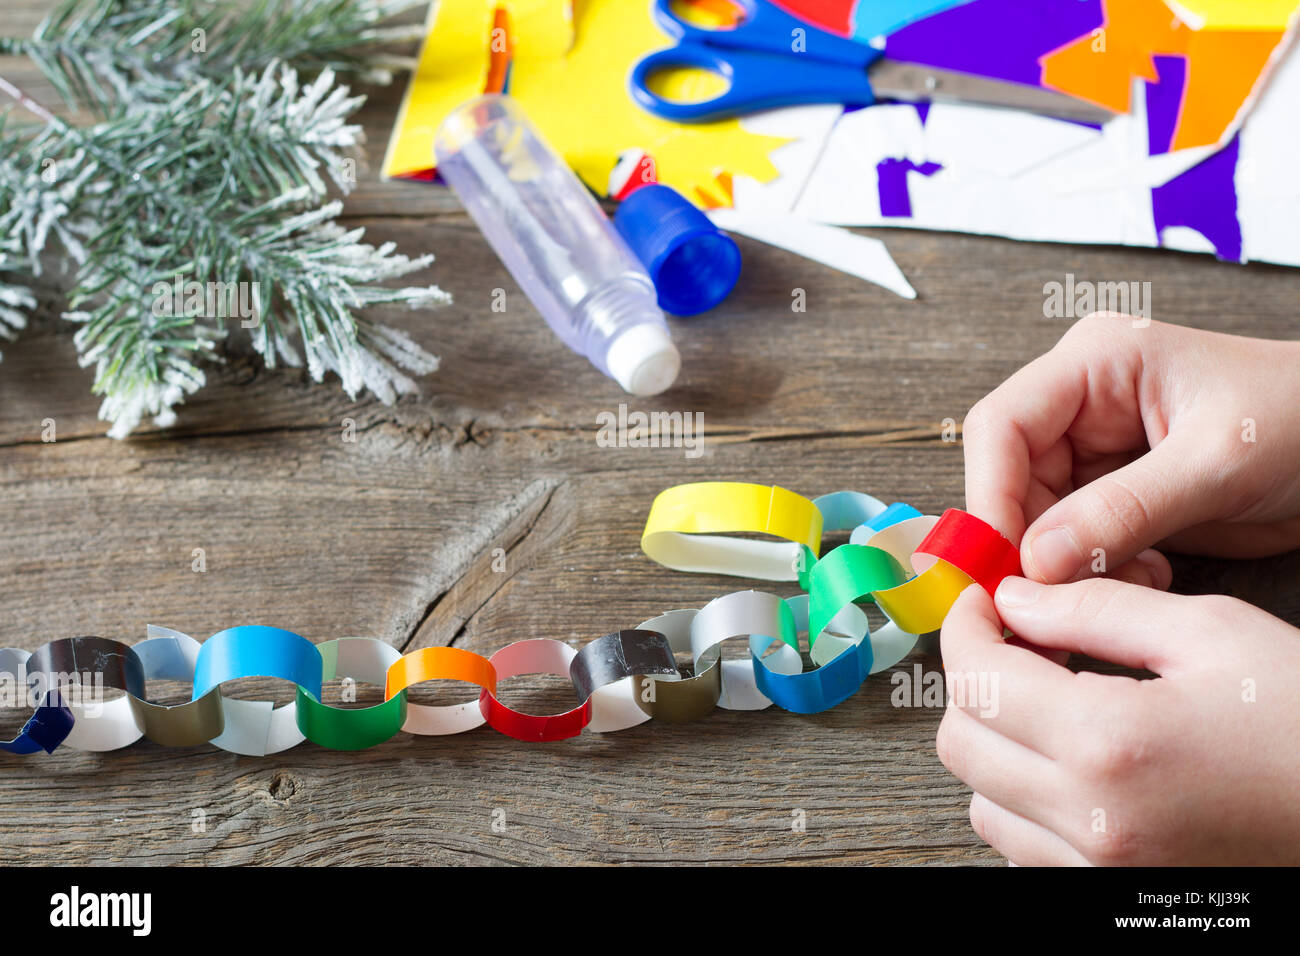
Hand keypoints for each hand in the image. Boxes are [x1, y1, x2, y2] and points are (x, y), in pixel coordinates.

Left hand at [937, 577, 1299, 864]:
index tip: (980, 601)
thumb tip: (1014, 597)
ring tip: (1047, 703)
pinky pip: (1022, 845)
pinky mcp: (1110, 896)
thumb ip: (1095, 608)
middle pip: (962, 741)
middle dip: (974, 681)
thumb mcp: (1210, 632)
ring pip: (982, 800)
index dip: (965, 627)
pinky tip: (1071, 761)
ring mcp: (1100, 871)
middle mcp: (1092, 820)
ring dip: (995, 742)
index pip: (977, 678)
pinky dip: (1021, 799)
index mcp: (1109, 742)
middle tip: (1014, 644)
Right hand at [962, 313, 1299, 585]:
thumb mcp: (1217, 464)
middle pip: (1010, 477)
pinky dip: (1097, 570)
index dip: (989, 495)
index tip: (997, 562)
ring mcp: (1096, 448)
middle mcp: (1082, 401)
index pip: (1002, 425)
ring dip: (1067, 564)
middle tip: (1048, 597)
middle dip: (1027, 540)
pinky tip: (1147, 575)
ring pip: (1038, 517)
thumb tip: (1034, 561)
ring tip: (1132, 580)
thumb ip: (1122, 510)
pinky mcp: (1116, 491)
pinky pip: (1075, 539)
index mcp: (1096, 362)